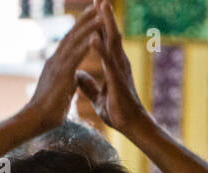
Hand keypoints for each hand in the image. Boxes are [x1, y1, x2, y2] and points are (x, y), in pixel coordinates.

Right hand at [23, 3, 100, 133]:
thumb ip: (68, 81)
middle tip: (98, 4)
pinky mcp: (62, 74)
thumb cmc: (48, 111)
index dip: (81, 27)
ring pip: (75, 40)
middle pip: (72, 34)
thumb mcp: (61, 91)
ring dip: (89, 26)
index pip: (70, 41)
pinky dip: (86, 43)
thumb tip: (74, 78)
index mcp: (56, 65)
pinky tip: (96, 33)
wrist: (35, 121)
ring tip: (101, 13)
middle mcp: (55, 60)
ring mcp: (57, 66)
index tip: (92, 15)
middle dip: (86, 19)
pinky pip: (76, 54)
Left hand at [75, 0, 145, 134]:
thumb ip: (88, 85)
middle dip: (105, 15)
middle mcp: (118, 62)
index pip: (105, 38)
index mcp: (113, 64)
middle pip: (111, 33)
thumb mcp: (97, 96)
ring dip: (106, 23)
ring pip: (112, 41)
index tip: (93, 6)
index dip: (99, 23)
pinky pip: (107, 62)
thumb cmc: (116, 110)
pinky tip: (94, 38)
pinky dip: (100, 49)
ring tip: (100, 5)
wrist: (129, 125)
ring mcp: (119, 69)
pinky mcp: (117, 80)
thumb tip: (78, 77)